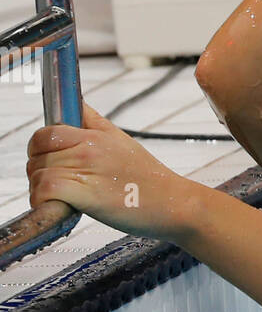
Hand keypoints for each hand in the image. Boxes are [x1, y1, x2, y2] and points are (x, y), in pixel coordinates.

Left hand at [27, 101, 196, 239]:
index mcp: (94, 135)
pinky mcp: (87, 195)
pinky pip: (47, 190)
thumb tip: (77, 104)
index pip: (46, 132)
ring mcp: (87, 170)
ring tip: (58, 199)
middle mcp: (88, 149)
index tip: (47, 161)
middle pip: (38, 154)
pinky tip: (57, 207)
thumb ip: (94, 122)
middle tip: (54, 184)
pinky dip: (43, 201)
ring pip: (39, 173)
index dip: (39, 148)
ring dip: (40, 190)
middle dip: (37, 170)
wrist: (175, 204)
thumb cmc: (150, 178)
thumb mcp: (121, 140)